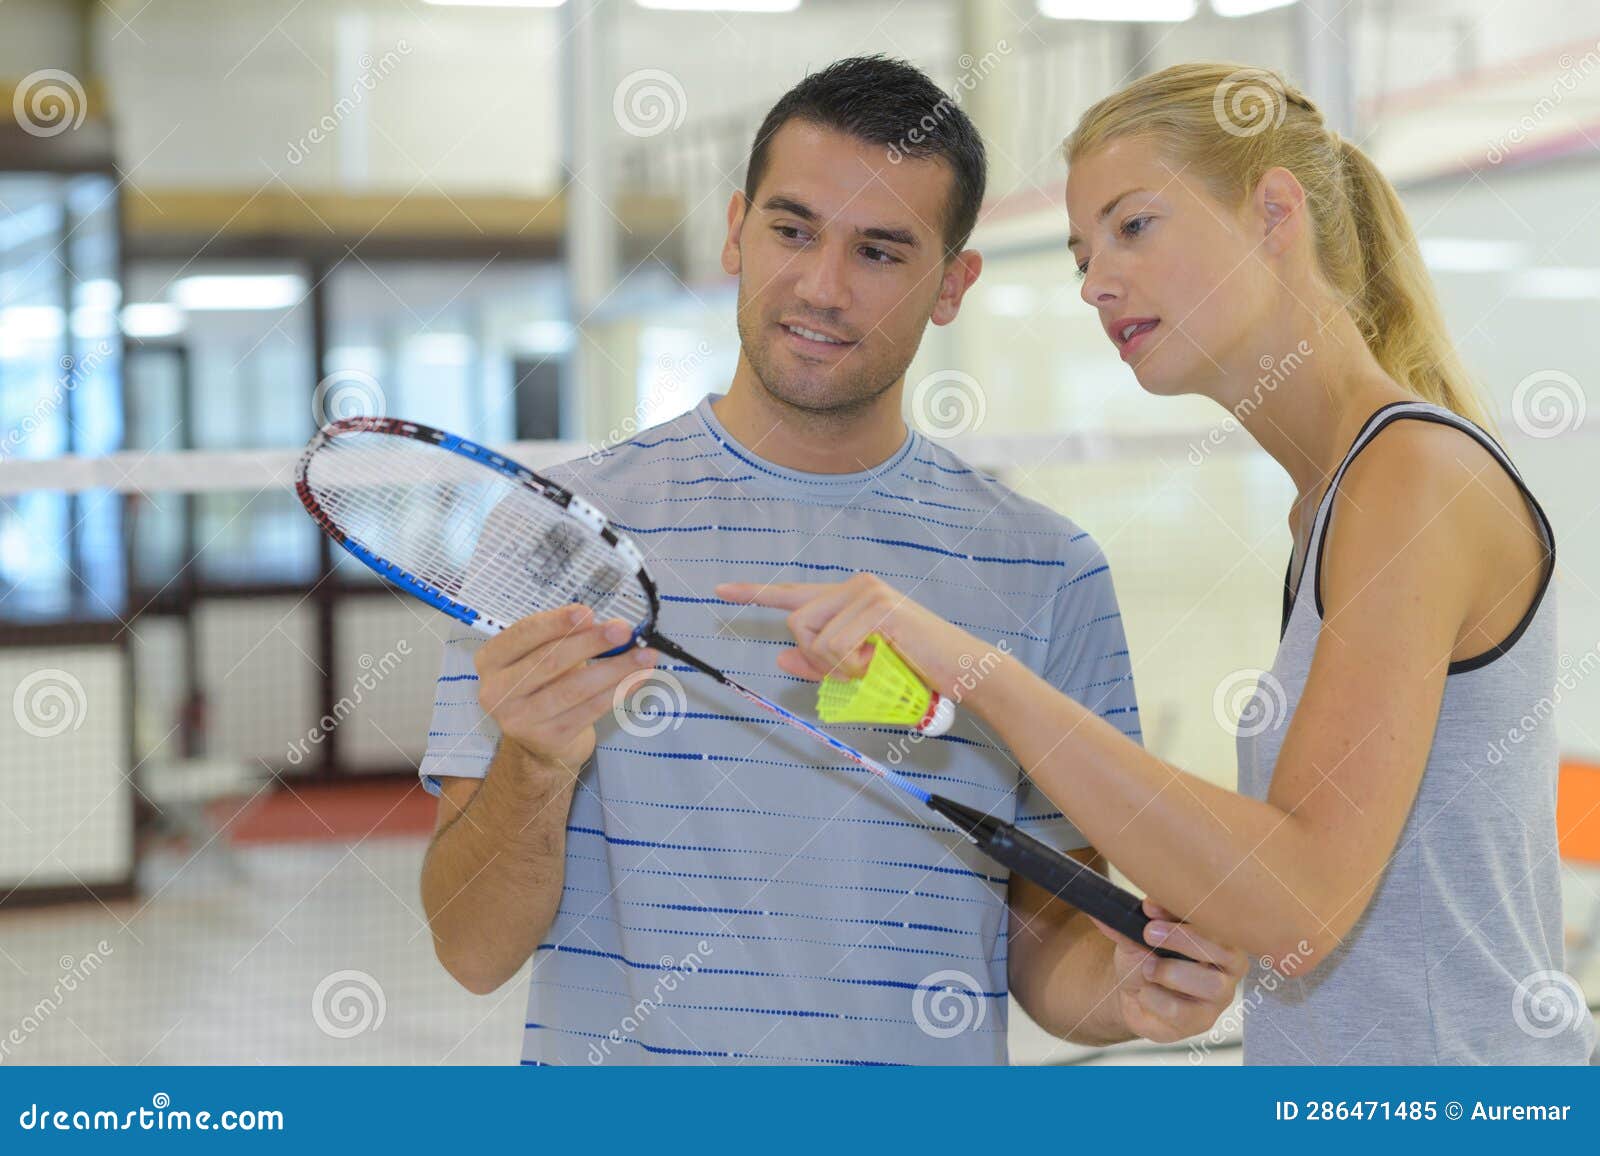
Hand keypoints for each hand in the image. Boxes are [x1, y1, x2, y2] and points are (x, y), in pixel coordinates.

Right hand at [473, 605, 659, 769]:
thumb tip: (612, 628)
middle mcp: (497, 691)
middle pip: (550, 660)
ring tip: (643, 655)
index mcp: (491, 661)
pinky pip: (589, 710)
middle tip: (623, 631)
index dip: (556, 622)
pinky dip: (618, 691)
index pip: (523, 634)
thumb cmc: (545, 686)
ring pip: (574, 688)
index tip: (588, 612)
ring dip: (614, 669)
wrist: (541, 743)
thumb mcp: (543, 657)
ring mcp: (520, 719)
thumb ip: (567, 639)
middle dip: (592, 642)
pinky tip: (637, 678)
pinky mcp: (548, 739)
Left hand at [715, 574, 1007, 706]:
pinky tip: (881, 663)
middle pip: (796, 621)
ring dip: (836, 664)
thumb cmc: (914, 672)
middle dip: (814, 656)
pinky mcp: (878, 606)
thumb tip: (780, 659)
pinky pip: (836, 644)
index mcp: (849, 597)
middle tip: (851, 670)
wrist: (961, 674)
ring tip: (873, 665)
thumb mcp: (858, 671)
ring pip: (813, 635)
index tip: (720, 590)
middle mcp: (855, 586)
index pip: (793, 593)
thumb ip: (819, 664)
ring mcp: (867, 592)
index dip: (754, 592)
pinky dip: (854, 666)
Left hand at [1092, 900, 1246, 1043]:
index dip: (1186, 914)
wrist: (1131, 991)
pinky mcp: (1200, 1024)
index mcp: (1222, 937)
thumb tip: (1107, 908)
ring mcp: (1218, 1000)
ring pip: (1211, 986)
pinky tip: (1145, 994)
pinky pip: (1182, 1012)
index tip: (1150, 908)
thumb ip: (1131, 922)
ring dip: (1170, 972)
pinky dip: (1155, 999)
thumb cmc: (1145, 956)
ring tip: (1147, 970)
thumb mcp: (1137, 934)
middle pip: (1226, 954)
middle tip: (1149, 933)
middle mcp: (1230, 970)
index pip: (1219, 922)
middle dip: (1183, 940)